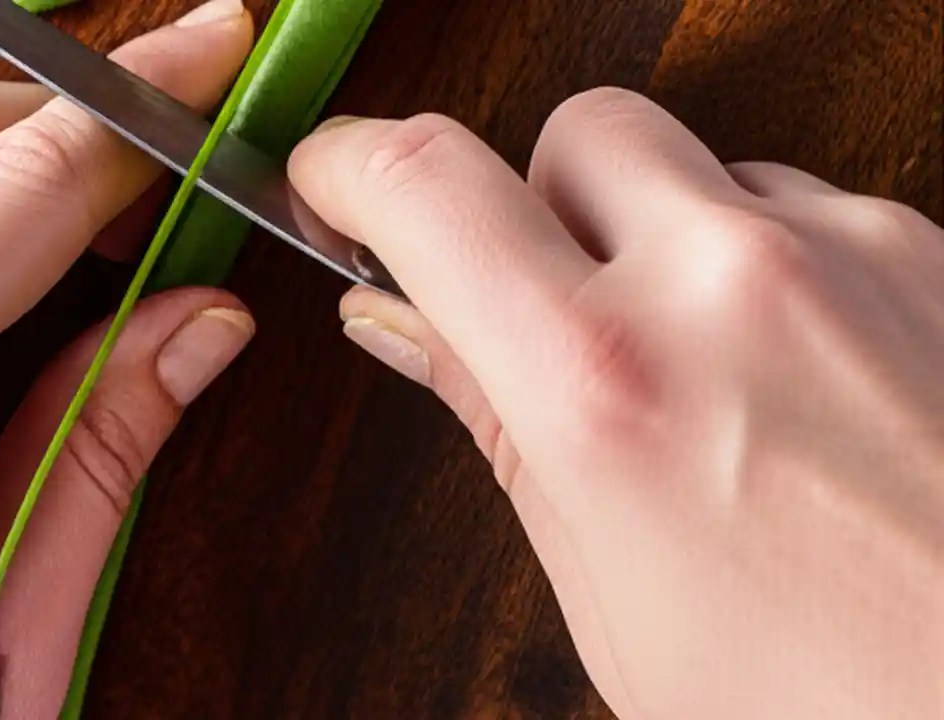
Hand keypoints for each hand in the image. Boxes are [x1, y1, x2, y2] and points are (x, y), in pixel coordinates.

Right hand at [290, 90, 943, 718]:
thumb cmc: (823, 703)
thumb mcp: (610, 595)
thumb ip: (496, 428)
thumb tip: (405, 325)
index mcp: (607, 388)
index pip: (428, 187)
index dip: (352, 163)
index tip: (336, 181)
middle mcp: (730, 283)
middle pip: (574, 130)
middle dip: (534, 205)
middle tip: (545, 308)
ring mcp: (850, 253)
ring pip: (698, 169)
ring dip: (661, 244)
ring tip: (697, 380)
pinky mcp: (934, 256)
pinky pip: (803, 212)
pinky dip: (763, 272)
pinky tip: (789, 384)